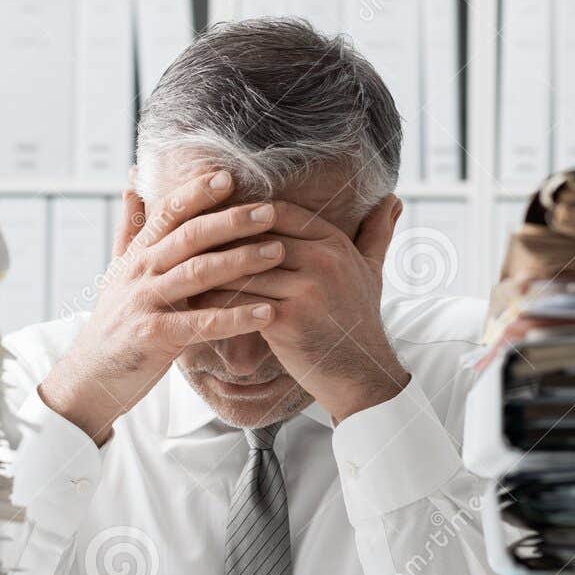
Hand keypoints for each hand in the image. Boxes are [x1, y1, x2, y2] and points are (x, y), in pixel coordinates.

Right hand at [38, 170, 285, 444]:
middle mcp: (140, 271)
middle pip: (190, 236)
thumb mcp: (118, 271)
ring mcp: (145, 302)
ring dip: (241, 260)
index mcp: (138, 254)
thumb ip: (130, 229)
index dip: (198, 192)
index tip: (230, 177)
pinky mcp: (154, 336)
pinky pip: (202, 323)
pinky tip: (268, 313)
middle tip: (270, 211)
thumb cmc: (114, 323)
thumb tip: (131, 184)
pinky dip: (236, 317)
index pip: (169, 212)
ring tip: (278, 252)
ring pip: (198, 273)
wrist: (89, 376)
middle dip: (232, 221)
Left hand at [198, 198, 409, 423]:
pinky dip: (214, 302)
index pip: (277, 212)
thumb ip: (377, 233)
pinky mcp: (288, 320)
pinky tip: (194, 304)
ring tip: (180, 272)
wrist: (361, 375)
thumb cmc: (359, 321)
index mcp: (334, 242)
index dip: (243, 213)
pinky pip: (239, 302)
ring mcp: (307, 289)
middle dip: (218, 241)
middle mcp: (323, 260)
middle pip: (255, 238)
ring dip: (209, 272)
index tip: (214, 217)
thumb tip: (394, 199)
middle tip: (183, 241)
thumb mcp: (372, 271)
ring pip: (242, 270)